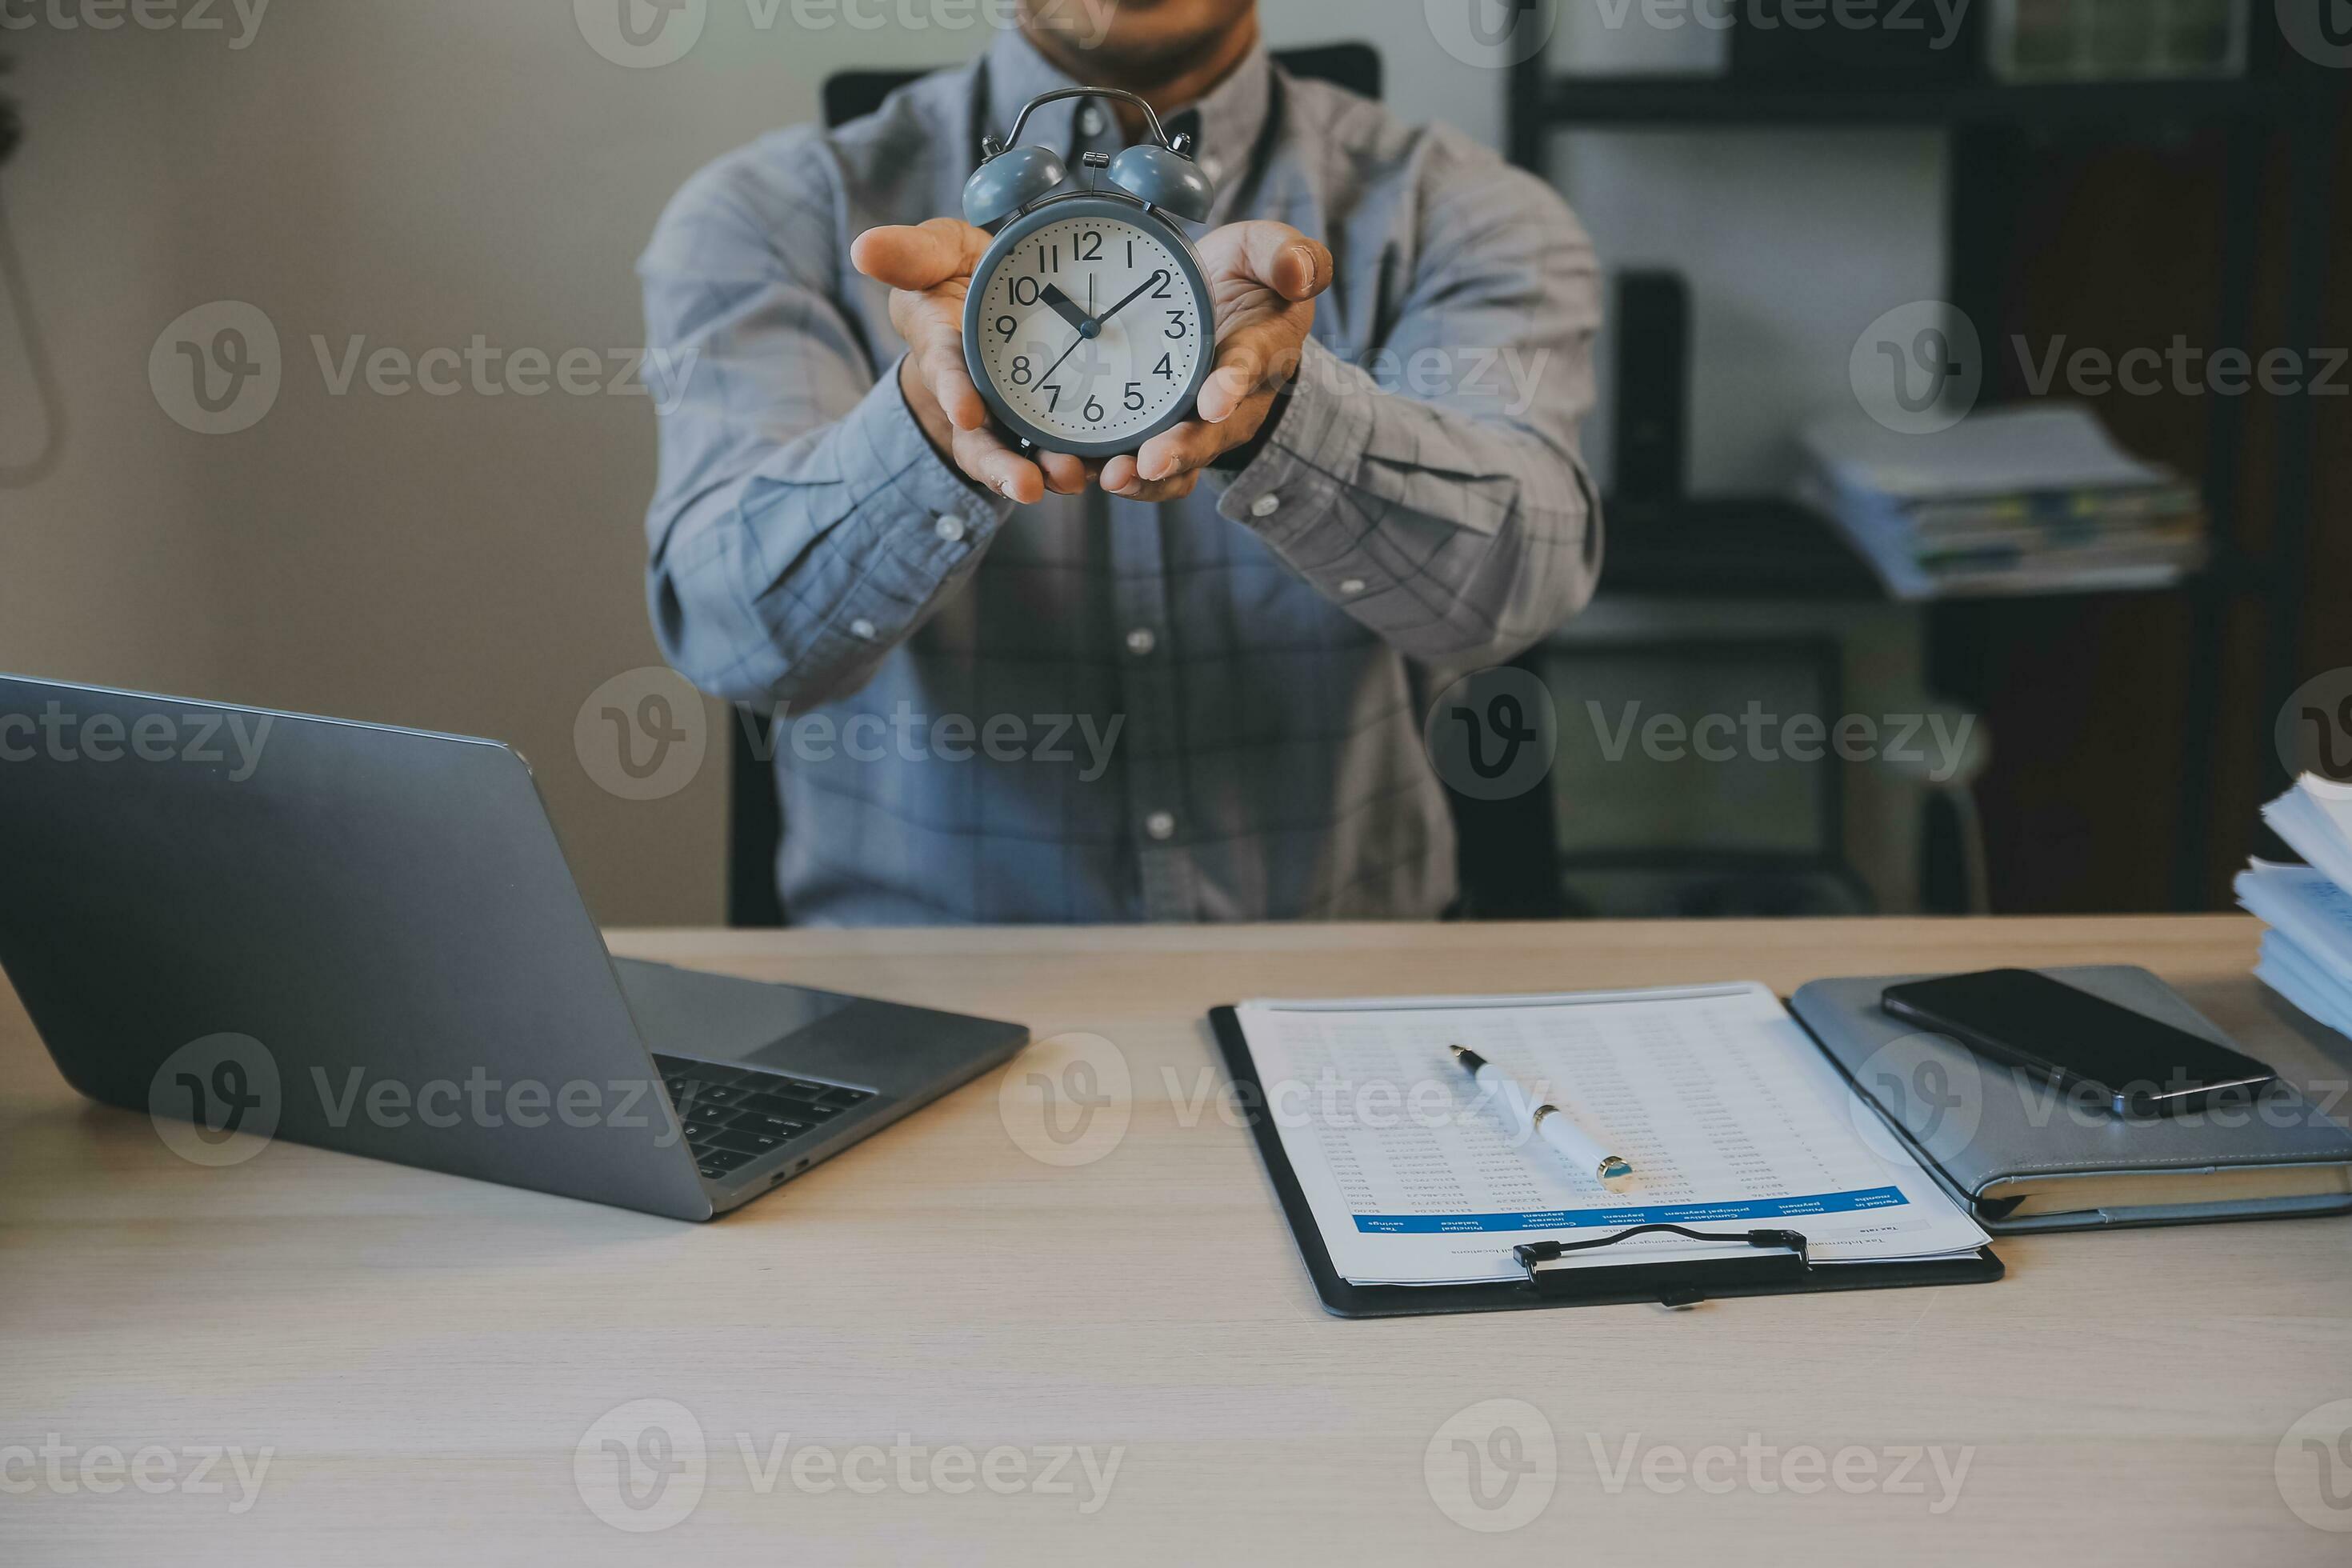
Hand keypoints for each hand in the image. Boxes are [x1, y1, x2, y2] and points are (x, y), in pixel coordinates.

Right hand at [851, 218, 1094, 503]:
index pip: (946, 374)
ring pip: (1022, 457)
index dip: (954, 393)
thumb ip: (912, 253)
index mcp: (944, 351)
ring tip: (1071, 481)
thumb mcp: (938, 253)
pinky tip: (1110, 471)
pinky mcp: (1047, 426)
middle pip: (980, 444)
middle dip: (1000, 467)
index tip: (966, 412)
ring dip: (1045, 474)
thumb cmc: (960, 275)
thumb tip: (863, 247)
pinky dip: (1084, 464)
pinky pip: (1063, 451)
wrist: (998, 298)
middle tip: (1025, 486)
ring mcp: (1010, 419)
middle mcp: (973, 397)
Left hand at [1100, 221, 1332, 503]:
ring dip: (1142, 477)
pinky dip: (1110, 473)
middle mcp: (1232, 401)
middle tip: (1151, 461)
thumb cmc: (1245, 278)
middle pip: (1211, 434)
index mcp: (1261, 350)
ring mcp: (1194, 424)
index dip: (1233, 383)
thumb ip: (1285, 253)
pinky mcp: (1157, 432)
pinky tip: (1075, 475)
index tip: (1215, 398)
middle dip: (1182, 450)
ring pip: (1176, 462)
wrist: (1223, 308)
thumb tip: (1296, 270)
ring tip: (1110, 478)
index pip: (1251, 367)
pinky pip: (1138, 465)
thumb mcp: (1264, 250)